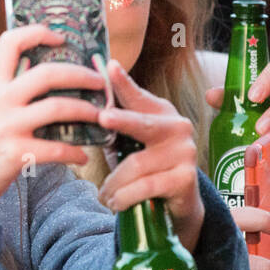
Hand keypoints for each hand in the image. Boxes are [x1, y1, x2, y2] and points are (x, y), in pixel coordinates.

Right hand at [0, 25, 101, 242]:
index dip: (38, 32)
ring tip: (100, 115)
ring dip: (87, 111)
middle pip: (47, 73)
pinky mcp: (15, 155)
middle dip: (81, 75)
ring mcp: (6, 127)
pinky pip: (57, 148)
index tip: (61, 37)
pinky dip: (76, 153)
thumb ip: (4, 88)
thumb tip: (37, 67)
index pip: (10, 42)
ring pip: (58, 108)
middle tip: (99, 81)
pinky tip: (83, 155)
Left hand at [95, 59, 206, 250]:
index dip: (124, 82)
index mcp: (160, 112)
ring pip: (137, 165)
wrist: (177, 201)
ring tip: (103, 195)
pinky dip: (125, 197)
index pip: (137, 96)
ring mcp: (184, 151)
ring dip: (113, 183)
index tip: (110, 66)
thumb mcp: (129, 141)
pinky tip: (114, 203)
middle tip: (102, 117)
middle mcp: (177, 127)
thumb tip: (83, 106)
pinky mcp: (186, 177)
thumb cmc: (146, 165)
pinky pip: (147, 186)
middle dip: (121, 120)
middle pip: (142, 124)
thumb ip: (114, 123)